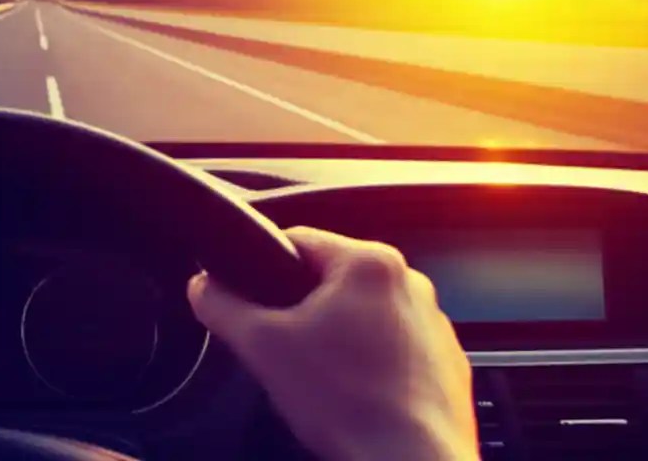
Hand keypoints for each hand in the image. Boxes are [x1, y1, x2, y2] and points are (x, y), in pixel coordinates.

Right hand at [188, 227, 476, 460]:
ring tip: (322, 381)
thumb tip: (203, 288)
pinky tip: (353, 398)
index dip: (262, 269)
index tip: (250, 301)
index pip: (298, 241)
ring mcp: (435, 325)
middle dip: (302, 314)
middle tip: (285, 351)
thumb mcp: (262, 346)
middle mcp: (412, 284)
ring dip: (339, 341)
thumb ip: (222, 305)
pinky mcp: (445, 364)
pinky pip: (394, 352)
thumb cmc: (348, 405)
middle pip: (331, 283)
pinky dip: (370, 368)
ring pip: (363, 318)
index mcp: (370, 263)